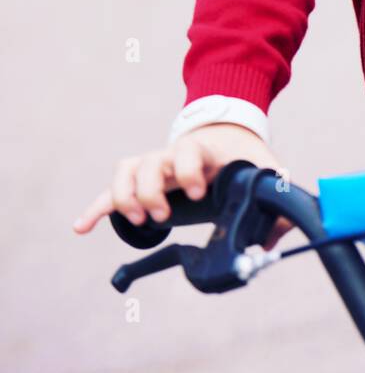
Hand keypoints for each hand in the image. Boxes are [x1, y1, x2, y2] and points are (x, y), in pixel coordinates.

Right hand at [72, 123, 295, 251]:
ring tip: (137, 221)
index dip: (189, 170)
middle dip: (151, 191)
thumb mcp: (265, 171)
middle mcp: (175, 154)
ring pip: (127, 169)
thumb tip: (276, 237)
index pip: (190, 150)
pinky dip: (96, 208)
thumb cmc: (245, 158)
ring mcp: (155, 165)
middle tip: (163, 217)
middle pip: (150, 162)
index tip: (197, 193)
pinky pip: (112, 191)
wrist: (229, 135)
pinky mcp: (142, 181)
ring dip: (124, 196)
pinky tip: (81, 228)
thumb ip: (276, 198)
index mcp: (205, 151)